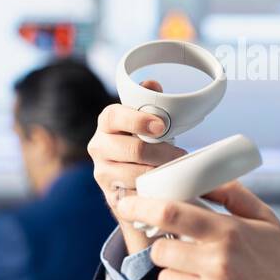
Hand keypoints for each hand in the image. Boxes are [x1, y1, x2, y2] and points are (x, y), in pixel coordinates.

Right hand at [87, 79, 186, 254]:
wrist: (129, 179)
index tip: (162, 127)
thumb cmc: (141, 143)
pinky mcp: (111, 196)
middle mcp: (98, 147)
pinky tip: (165, 187)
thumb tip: (152, 84)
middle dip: (162, 152)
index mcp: (106, 123)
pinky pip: (137, 195)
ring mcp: (103, 173)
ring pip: (137, 174)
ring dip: (161, 173)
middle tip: (180, 154)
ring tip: (175, 170)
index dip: (139, 121)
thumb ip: (148, 101)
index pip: (115, 116)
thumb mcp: (144, 121)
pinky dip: (154, 191)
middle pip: (133, 150)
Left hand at [115, 182, 279, 279]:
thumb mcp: (266, 220)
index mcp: (230, 233)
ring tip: (206, 278)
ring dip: (178, 277)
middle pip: (160, 251)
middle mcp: (218, 265)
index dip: (141, 206)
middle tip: (186, 251)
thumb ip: (232, 194)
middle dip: (166, 249)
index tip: (126, 203)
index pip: (171, 214)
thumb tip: (200, 176)